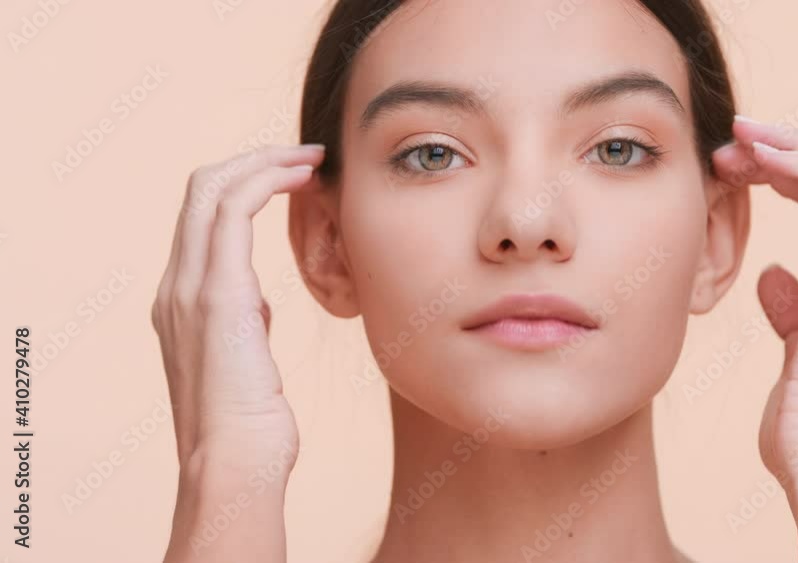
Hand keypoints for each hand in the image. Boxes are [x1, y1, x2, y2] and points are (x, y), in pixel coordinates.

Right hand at [151, 144, 323, 474]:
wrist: (233, 465)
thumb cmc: (250, 426)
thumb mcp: (245, 361)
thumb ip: (242, 324)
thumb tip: (257, 306)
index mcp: (182, 299)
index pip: (203, 217)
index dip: (246, 185)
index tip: (294, 178)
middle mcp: (176, 285)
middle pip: (200, 189)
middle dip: (254, 160)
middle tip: (305, 157)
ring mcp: (188, 286)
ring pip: (211, 188)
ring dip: (263, 161)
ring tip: (311, 158)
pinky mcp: (216, 294)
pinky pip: (232, 210)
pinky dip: (266, 180)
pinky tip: (303, 178)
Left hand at [712, 117, 797, 487]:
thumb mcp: (791, 351)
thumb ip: (788, 310)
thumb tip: (772, 276)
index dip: (784, 171)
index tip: (735, 163)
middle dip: (785, 147)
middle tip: (733, 139)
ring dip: (789, 145)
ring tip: (741, 134)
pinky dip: (797, 165)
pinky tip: (758, 155)